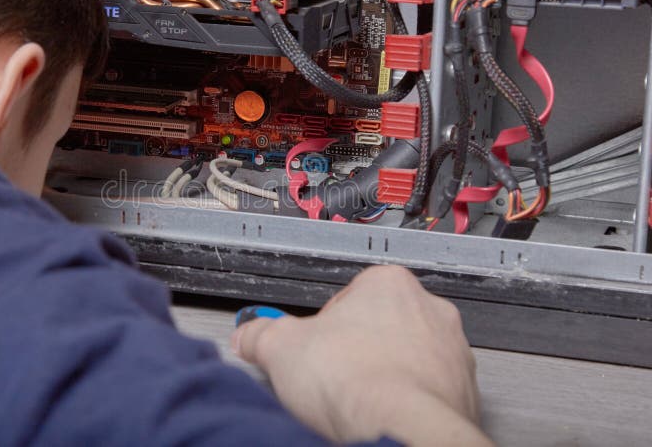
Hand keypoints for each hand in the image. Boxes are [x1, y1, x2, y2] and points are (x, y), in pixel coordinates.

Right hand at [231, 265, 491, 445]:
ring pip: (407, 359)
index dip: (323, 328)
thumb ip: (260, 333)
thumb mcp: (280, 347)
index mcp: (387, 283)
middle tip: (332, 377)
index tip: (312, 350)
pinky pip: (428, 392)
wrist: (401, 430)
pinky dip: (407, 404)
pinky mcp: (464, 392)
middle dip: (356, 351)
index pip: (347, 298)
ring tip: (356, 402)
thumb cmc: (356, 381)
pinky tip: (381, 417)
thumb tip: (249, 335)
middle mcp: (429, 310)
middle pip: (380, 327)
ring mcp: (451, 352)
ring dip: (384, 377)